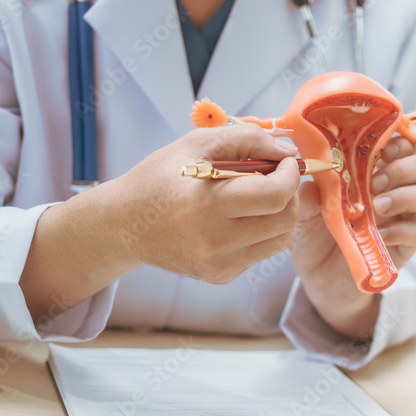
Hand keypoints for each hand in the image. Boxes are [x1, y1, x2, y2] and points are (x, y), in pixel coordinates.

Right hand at [21, 124, 299, 320]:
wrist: (124, 224)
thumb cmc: (159, 178)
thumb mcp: (196, 143)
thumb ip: (247, 139)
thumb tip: (288, 151)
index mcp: (207, 202)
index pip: (276, 195)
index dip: (291, 175)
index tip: (287, 162)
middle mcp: (214, 240)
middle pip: (285, 220)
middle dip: (291, 194)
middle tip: (278, 178)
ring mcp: (218, 263)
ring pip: (280, 240)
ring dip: (281, 214)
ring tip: (262, 196)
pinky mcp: (220, 276)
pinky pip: (261, 253)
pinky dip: (262, 232)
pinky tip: (239, 218)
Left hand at [289, 137, 415, 336]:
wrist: (318, 280)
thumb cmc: (314, 238)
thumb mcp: (303, 216)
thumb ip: (308, 199)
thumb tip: (311, 184)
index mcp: (371, 173)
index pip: (398, 147)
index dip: (397, 141)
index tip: (382, 148)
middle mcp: (392, 191)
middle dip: (402, 168)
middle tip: (375, 181)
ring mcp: (401, 218)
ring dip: (405, 195)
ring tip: (377, 206)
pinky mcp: (405, 245)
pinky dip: (401, 229)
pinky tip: (380, 234)